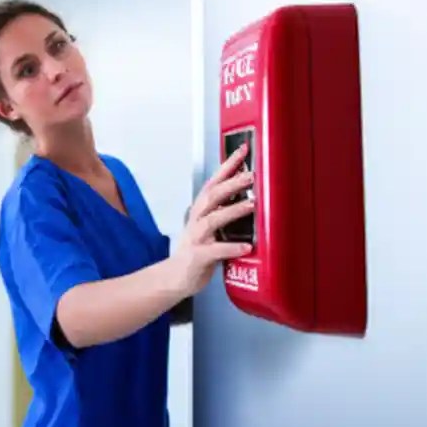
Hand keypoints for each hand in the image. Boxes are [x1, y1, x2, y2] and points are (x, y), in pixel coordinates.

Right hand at [169, 144, 255, 298]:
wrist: (175, 276)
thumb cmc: (196, 250)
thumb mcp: (209, 225)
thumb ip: (225, 211)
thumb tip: (251, 197)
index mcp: (201, 209)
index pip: (215, 181)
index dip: (228, 165)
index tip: (244, 150)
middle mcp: (197, 220)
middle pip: (212, 196)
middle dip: (231, 184)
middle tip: (250, 175)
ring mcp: (197, 238)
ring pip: (213, 220)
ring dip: (232, 211)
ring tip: (251, 205)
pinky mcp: (199, 257)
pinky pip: (216, 251)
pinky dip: (231, 248)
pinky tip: (246, 246)